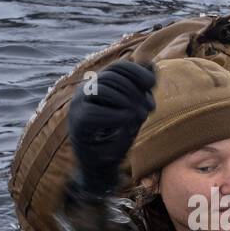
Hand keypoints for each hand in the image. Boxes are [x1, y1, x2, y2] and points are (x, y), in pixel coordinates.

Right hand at [67, 60, 156, 194]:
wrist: (102, 165)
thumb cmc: (118, 136)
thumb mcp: (135, 110)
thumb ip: (141, 89)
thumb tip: (151, 64)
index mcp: (99, 84)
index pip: (117, 67)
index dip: (136, 72)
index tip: (152, 85)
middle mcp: (86, 91)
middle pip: (112, 77)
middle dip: (135, 91)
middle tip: (148, 109)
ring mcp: (78, 105)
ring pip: (102, 90)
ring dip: (126, 102)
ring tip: (140, 117)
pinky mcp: (77, 122)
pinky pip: (94, 112)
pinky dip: (115, 115)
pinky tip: (126, 122)